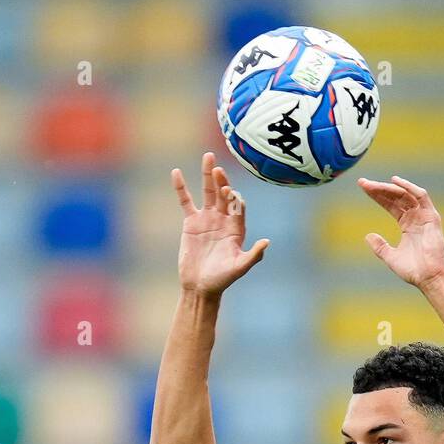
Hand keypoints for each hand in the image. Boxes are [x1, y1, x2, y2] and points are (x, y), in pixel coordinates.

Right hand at [173, 152, 269, 295]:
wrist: (200, 286)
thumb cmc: (222, 279)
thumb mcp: (239, 268)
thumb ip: (254, 255)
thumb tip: (267, 242)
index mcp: (237, 228)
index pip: (238, 206)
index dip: (234, 199)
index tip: (229, 193)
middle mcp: (223, 219)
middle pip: (224, 195)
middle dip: (222, 182)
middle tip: (218, 169)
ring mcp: (207, 218)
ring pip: (207, 192)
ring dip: (208, 175)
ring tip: (208, 157)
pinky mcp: (191, 222)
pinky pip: (186, 201)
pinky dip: (181, 188)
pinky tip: (176, 173)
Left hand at [357, 174, 443, 290]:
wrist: (430, 277)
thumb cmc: (414, 270)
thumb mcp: (391, 257)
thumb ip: (380, 247)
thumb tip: (368, 236)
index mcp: (407, 225)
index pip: (390, 205)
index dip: (377, 196)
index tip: (363, 187)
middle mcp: (415, 217)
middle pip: (396, 197)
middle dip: (380, 189)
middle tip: (364, 183)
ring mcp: (424, 216)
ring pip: (405, 194)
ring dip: (389, 188)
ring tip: (373, 185)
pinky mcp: (431, 217)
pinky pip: (421, 196)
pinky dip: (409, 187)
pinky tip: (394, 181)